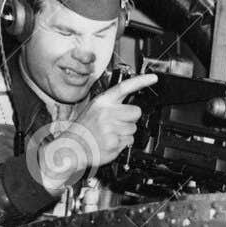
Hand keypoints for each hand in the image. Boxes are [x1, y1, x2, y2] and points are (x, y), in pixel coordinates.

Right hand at [36, 73, 156, 189]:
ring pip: (134, 128)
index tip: (153, 78)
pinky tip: (110, 142)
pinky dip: (123, 144)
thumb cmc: (84, 129)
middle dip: (131, 119)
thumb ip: (111, 105)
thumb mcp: (94, 109)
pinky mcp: (114, 142)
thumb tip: (129, 106)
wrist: (72, 148)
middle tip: (117, 124)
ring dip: (126, 133)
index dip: (141, 81)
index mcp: (102, 102)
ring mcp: (110, 128)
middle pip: (136, 112)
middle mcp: (107, 113)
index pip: (124, 87)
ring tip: (111, 134)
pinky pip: (129, 141)